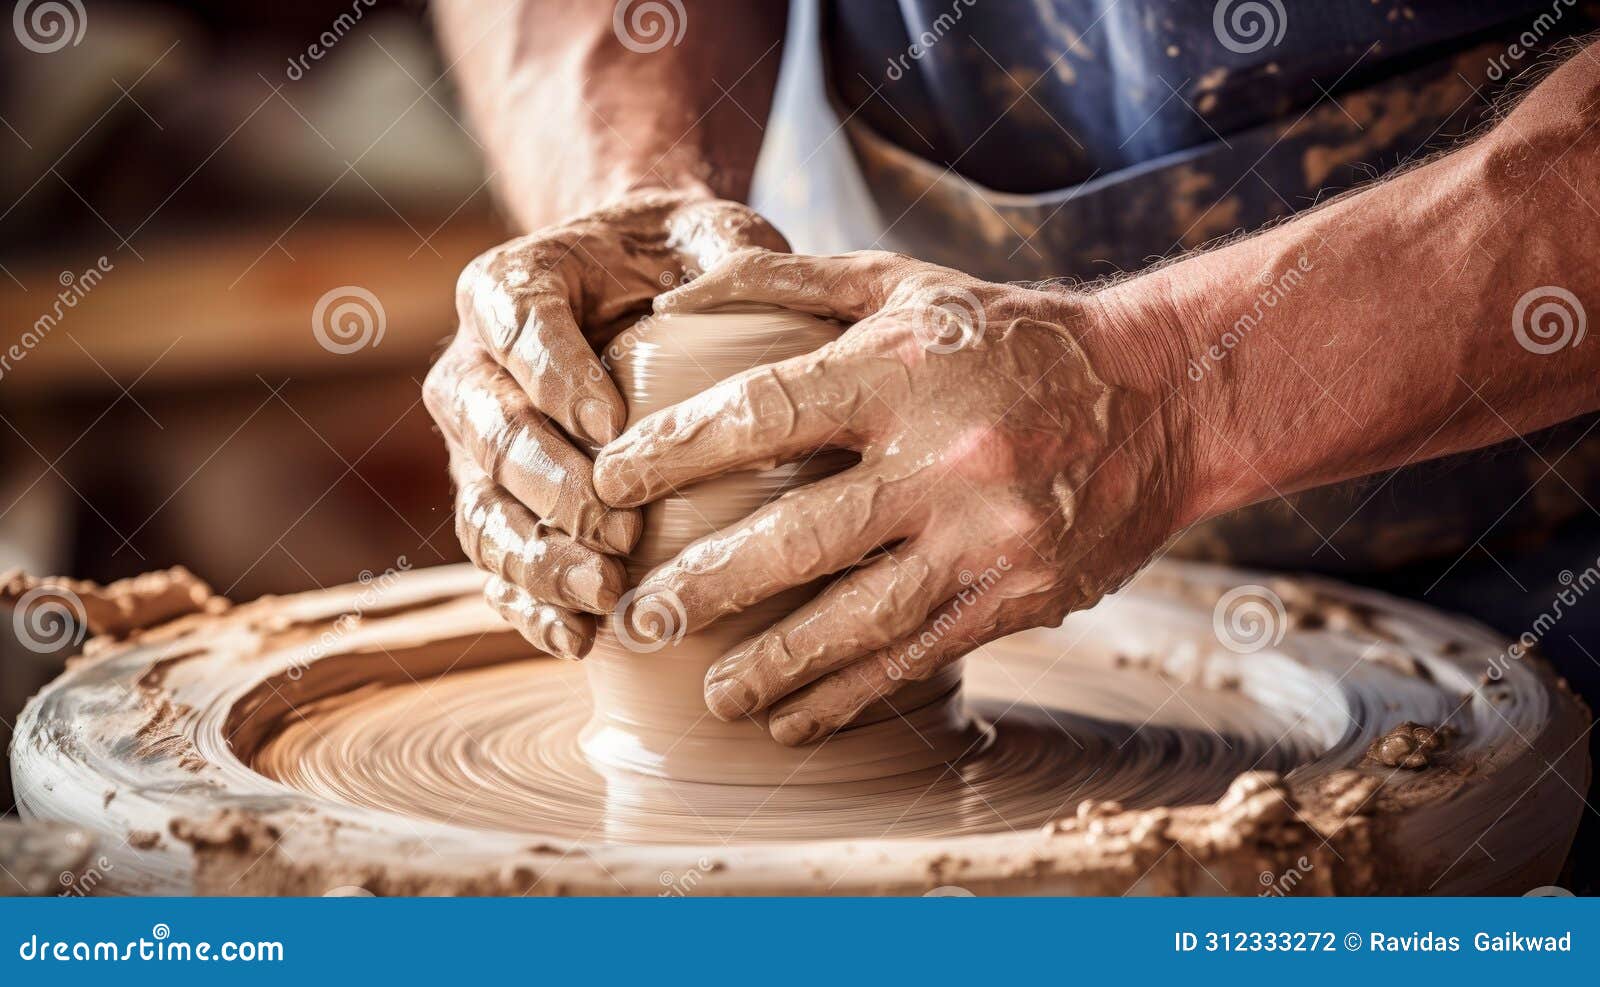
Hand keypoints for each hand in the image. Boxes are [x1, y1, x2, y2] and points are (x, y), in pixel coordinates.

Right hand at [424, 192, 787, 657]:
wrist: (643, 292)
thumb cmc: (681, 261)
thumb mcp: (711, 233)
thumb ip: (731, 250)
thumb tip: (760, 300)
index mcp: (513, 284)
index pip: (517, 322)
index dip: (553, 375)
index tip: (610, 424)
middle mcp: (476, 365)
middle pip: (490, 428)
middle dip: (550, 486)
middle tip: (617, 529)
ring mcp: (480, 444)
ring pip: (483, 506)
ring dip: (537, 558)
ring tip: (602, 593)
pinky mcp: (501, 505)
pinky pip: (497, 562)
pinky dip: (530, 605)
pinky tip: (577, 640)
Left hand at [591, 248, 1193, 744]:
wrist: (1160, 399)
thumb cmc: (1010, 339)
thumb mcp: (905, 286)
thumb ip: (790, 283)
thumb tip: (678, 290)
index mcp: (902, 371)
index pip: (763, 413)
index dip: (676, 450)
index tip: (610, 483)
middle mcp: (943, 459)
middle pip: (798, 537)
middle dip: (705, 588)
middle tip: (636, 619)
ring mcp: (985, 538)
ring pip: (858, 620)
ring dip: (773, 667)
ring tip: (711, 695)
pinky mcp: (1020, 596)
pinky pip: (918, 655)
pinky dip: (849, 694)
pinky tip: (793, 719)